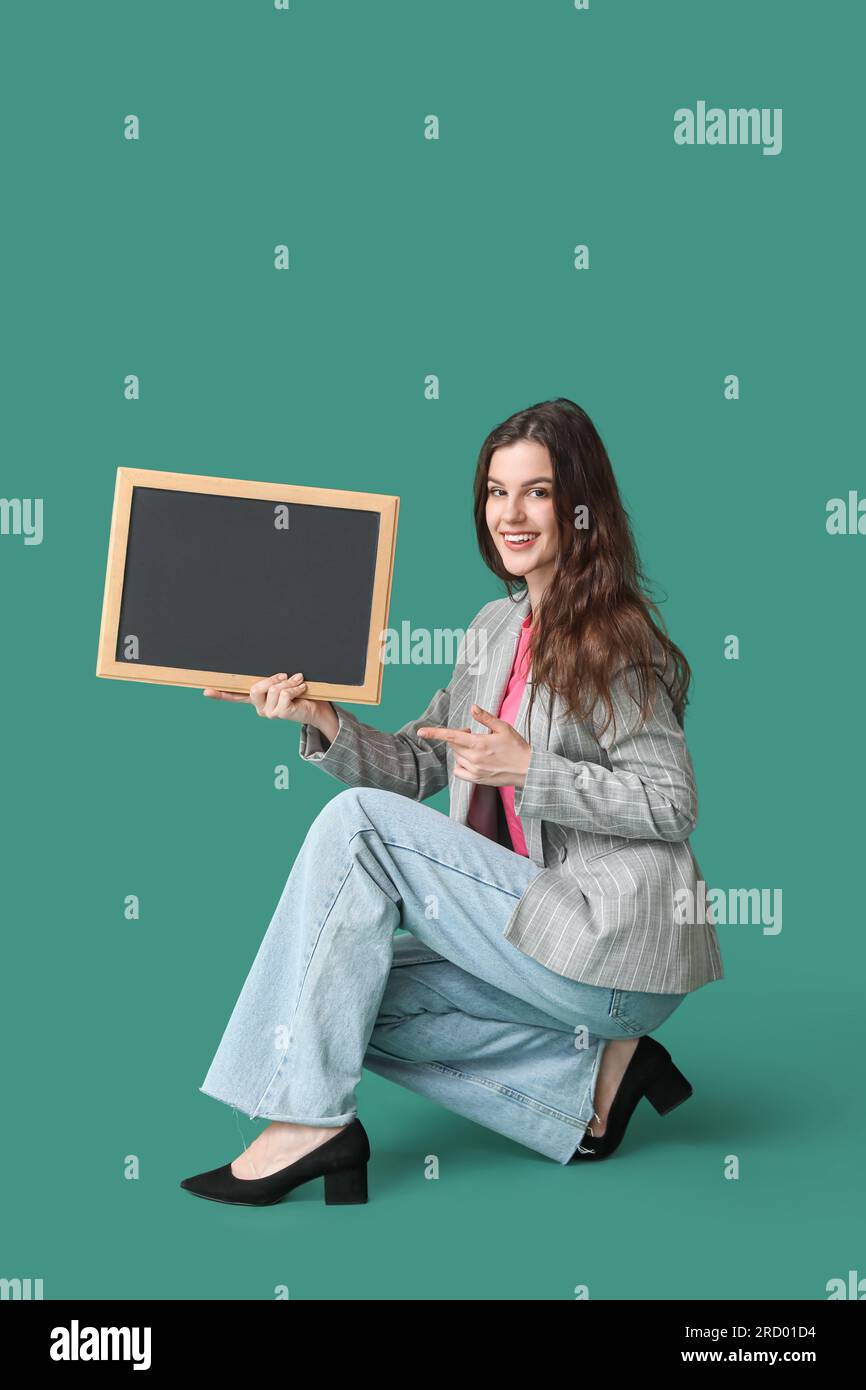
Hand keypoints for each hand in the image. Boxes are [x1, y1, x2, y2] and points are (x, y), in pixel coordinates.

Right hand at [203, 672, 329, 726]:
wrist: (317, 708)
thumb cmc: (301, 693)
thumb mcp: (284, 683)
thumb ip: (273, 678)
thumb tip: (272, 670)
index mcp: (258, 699)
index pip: (235, 696)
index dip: (220, 694)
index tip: (205, 690)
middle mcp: (260, 708)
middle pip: (254, 688)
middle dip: (272, 678)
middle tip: (286, 675)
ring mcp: (268, 713)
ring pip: (272, 689)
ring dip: (289, 682)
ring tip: (299, 682)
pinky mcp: (279, 714)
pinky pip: (283, 694)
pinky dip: (295, 687)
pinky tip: (302, 688)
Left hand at [417, 704, 531, 786]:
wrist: (528, 769)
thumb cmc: (517, 746)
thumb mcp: (503, 728)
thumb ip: (485, 718)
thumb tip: (472, 708)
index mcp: (479, 744)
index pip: (452, 736)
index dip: (434, 733)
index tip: (420, 732)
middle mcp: (474, 759)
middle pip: (454, 745)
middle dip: (459, 736)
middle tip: (473, 733)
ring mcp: (475, 771)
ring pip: (456, 757)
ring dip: (461, 750)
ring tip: (478, 747)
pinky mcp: (477, 780)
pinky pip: (459, 771)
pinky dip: (461, 763)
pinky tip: (472, 759)